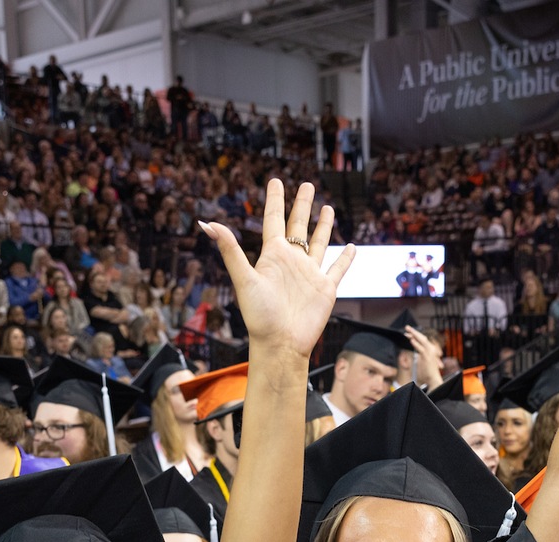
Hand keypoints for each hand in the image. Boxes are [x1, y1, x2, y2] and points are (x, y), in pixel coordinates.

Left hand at [199, 179, 352, 358]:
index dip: (275, 200)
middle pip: (298, 226)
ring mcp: (310, 274)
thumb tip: (207, 224)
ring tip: (328, 207)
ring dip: (323, 225)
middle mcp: (292, 262)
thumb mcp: (243, 279)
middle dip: (302, 205)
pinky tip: (351, 246)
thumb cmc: (259, 315)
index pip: (274, 220)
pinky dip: (346, 258)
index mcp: (273, 256)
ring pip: (319, 242)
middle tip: (306, 185)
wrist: (280, 343)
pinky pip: (338, 268)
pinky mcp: (325, 288)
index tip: (276, 181)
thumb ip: (230, 250)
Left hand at [403, 324, 443, 388]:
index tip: (408, 333)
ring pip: (422, 340)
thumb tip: (415, 354)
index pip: (422, 339)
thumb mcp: (422, 363)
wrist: (433, 380)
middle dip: (414, 332)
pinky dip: (416, 344)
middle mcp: (431, 349)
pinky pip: (421, 348)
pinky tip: (411, 340)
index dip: (415, 335)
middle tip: (407, 327)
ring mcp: (430, 352)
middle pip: (422, 337)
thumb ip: (419, 357)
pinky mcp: (427, 357)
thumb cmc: (427, 374)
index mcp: (430, 350)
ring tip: (407, 331)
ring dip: (414, 334)